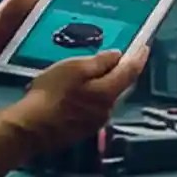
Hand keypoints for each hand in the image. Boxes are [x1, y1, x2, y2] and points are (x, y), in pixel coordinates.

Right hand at [7, 47, 150, 153]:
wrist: (31, 128)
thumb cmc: (52, 93)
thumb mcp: (74, 68)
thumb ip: (99, 62)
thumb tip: (117, 56)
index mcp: (108, 92)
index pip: (130, 71)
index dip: (138, 57)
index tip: (145, 46)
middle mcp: (107, 109)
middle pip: (118, 85)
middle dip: (118, 70)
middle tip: (115, 56)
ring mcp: (94, 123)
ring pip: (105, 97)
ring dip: (102, 84)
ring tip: (89, 72)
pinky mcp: (82, 130)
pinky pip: (93, 107)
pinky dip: (90, 96)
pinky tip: (77, 92)